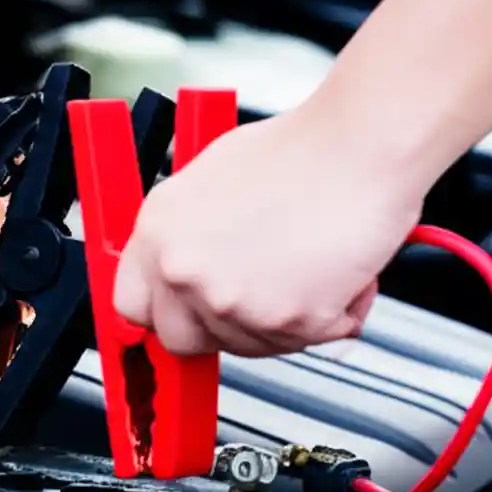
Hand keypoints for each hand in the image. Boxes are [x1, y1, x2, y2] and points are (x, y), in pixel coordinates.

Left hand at [113, 107, 422, 356]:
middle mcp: (185, 270)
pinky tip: (337, 269)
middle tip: (256, 291)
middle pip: (183, 340)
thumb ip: (186, 235)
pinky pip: (309, 341)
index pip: (130, 306)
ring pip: (250, 346)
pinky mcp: (287, 321)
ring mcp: (232, 301)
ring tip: (307, 261)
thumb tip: (183, 266)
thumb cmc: (300, 150)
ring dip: (282, 319)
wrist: (362, 145)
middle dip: (219, 325)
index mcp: (158, 233)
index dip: (163, 311)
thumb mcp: (210, 180)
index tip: (181, 312)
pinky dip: (333, 315)